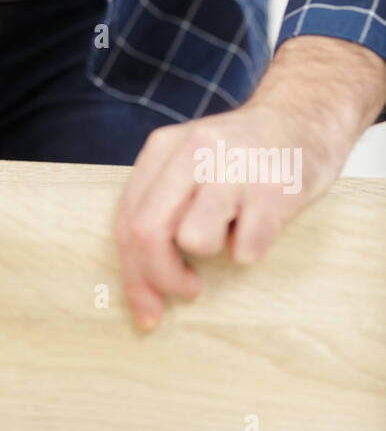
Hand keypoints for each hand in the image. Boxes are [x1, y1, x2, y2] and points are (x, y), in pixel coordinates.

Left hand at [114, 36, 385, 330]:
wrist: (304, 118)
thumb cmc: (240, 155)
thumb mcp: (188, 161)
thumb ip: (160, 205)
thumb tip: (141, 283)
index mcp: (163, 148)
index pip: (127, 220)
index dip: (133, 276)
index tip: (147, 311)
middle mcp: (193, 153)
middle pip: (147, 231)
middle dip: (160, 277)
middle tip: (186, 290)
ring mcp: (234, 168)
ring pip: (194, 240)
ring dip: (211, 254)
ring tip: (230, 233)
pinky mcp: (273, 189)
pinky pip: (247, 249)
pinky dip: (251, 250)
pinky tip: (260, 224)